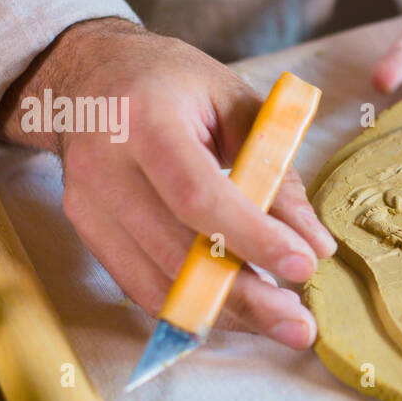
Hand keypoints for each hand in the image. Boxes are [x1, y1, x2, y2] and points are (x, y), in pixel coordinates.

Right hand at [0, 18, 334, 348]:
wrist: (90, 76)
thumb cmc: (174, 84)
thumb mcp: (235, 103)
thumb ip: (276, 170)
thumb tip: (314, 244)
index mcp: (145, 120)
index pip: (198, 195)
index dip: (252, 238)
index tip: (304, 265)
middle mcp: (104, 166)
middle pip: (177, 252)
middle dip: (246, 297)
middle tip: (300, 325)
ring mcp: (87, 204)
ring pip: (159, 282)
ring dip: (226, 312)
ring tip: (281, 322)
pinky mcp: (86, 231)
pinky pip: (141, 286)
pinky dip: (194, 307)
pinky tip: (239, 312)